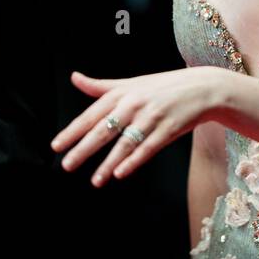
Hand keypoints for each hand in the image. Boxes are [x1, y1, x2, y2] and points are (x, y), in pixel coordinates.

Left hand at [51, 66, 226, 185]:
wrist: (202, 88)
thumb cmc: (163, 86)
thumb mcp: (130, 83)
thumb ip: (101, 86)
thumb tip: (74, 77)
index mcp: (121, 93)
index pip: (91, 115)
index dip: (73, 131)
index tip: (56, 146)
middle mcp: (133, 104)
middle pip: (103, 130)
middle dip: (83, 149)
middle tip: (67, 165)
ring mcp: (151, 117)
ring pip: (125, 143)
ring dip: (108, 163)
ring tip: (95, 180)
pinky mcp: (168, 129)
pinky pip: (148, 148)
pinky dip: (134, 160)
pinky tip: (121, 173)